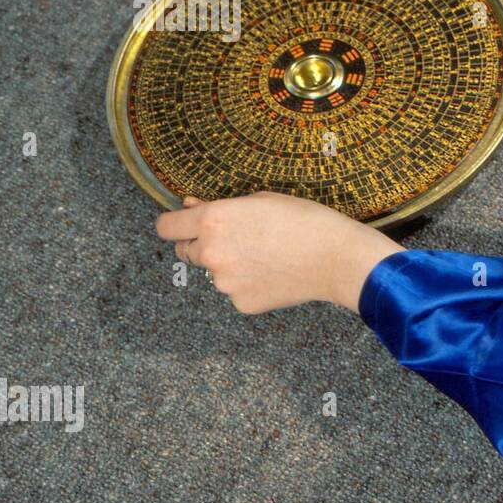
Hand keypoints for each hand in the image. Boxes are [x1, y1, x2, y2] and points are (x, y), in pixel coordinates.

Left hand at [155, 191, 402, 313]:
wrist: (337, 257)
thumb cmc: (305, 221)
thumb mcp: (260, 200)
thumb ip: (219, 206)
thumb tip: (190, 206)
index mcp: (213, 221)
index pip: (165, 227)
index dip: (174, 223)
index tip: (181, 224)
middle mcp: (212, 253)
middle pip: (186, 251)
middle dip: (202, 245)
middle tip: (236, 239)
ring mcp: (225, 282)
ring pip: (214, 272)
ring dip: (229, 265)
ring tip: (266, 256)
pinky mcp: (241, 302)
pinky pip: (235, 291)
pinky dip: (248, 283)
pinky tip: (273, 273)